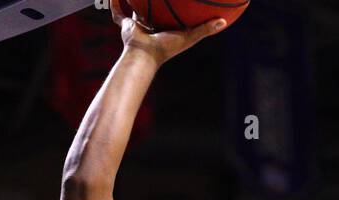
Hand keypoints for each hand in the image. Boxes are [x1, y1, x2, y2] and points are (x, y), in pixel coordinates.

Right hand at [111, 0, 226, 65]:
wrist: (145, 55)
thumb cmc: (166, 49)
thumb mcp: (189, 36)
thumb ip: (205, 29)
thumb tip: (223, 21)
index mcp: (164, 27)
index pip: (171, 13)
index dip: (174, 6)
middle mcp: (150, 25)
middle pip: (152, 8)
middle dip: (152, 1)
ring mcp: (137, 25)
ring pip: (133, 7)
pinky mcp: (125, 25)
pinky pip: (118, 12)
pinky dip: (115, 3)